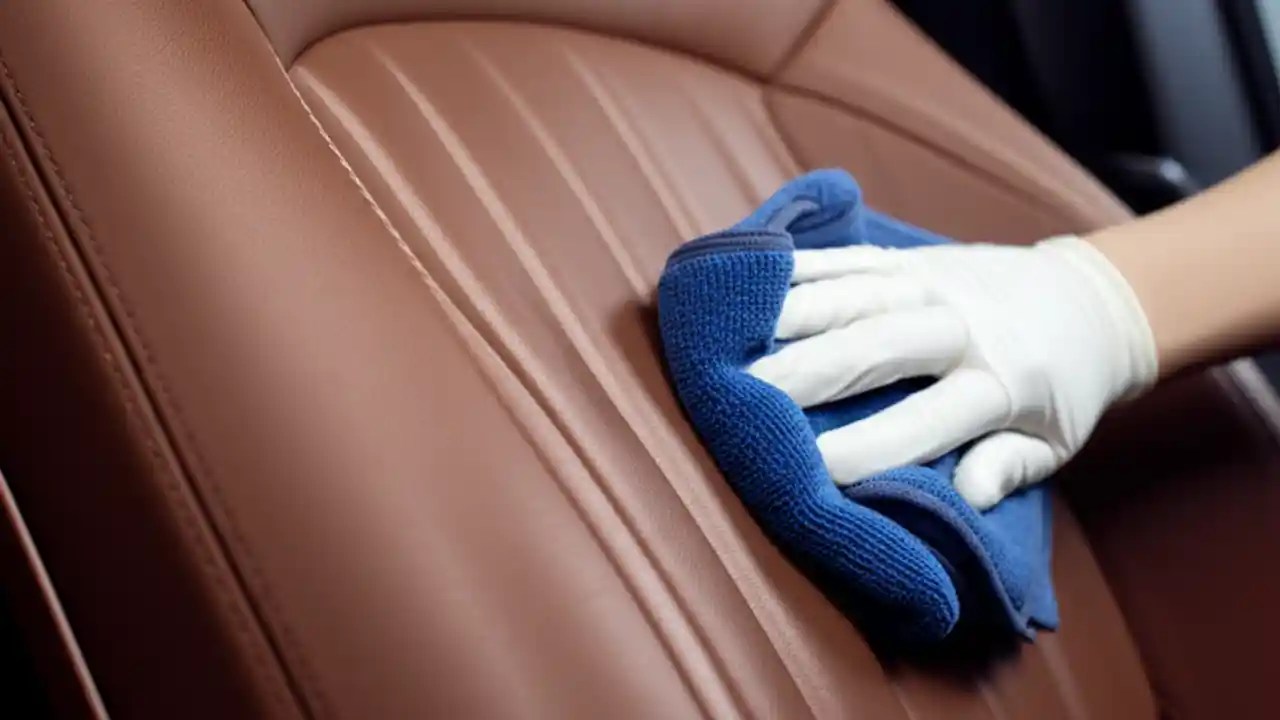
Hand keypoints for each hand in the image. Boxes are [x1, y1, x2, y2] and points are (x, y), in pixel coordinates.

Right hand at [748, 236, 1157, 508]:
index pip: (929, 419)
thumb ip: (1009, 467)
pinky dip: (797, 268)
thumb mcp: (1055, 445)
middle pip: (878, 344)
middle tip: (748, 395)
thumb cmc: (1061, 392)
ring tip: (731, 338)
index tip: (819, 471)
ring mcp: (930, 282)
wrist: (1088, 298)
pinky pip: (846, 258)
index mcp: (1002, 383)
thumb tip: (968, 495)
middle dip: (810, 369)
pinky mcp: (908, 257)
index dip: (873, 445)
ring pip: (854, 293)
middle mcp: (961, 325)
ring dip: (790, 313)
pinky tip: (751, 281)